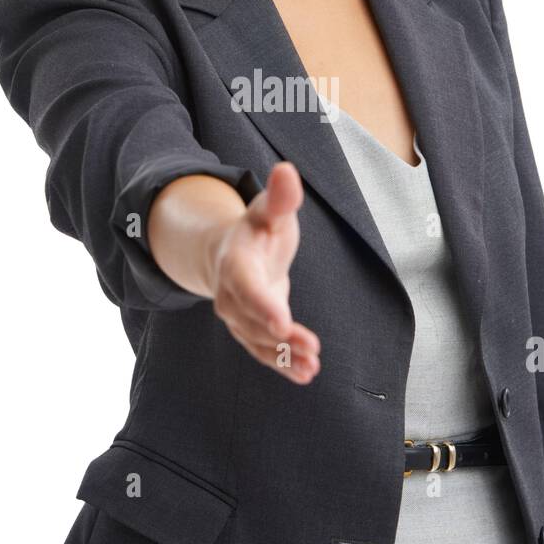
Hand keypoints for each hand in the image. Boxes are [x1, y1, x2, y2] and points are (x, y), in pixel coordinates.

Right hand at [205, 161, 320, 382]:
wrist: (230, 252)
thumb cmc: (258, 228)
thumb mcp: (270, 210)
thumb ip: (280, 197)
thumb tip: (286, 169)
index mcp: (235, 261)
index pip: (247, 286)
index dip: (262, 305)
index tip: (281, 321)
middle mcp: (230, 293)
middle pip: (253, 319)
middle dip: (280, 336)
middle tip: (311, 348)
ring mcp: (237, 316)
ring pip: (259, 340)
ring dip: (284, 355)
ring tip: (312, 366)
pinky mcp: (249, 330)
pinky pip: (263, 351)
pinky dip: (282, 364)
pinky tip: (305, 374)